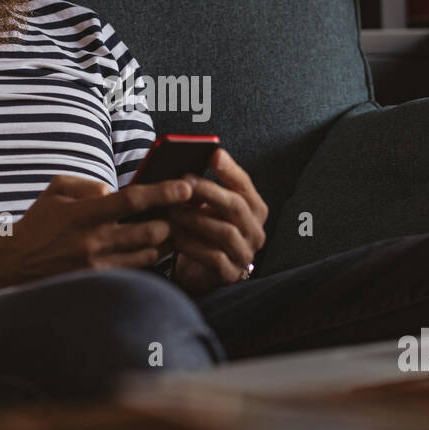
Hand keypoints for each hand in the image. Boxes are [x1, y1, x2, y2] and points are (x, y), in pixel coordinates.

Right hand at [7, 174, 193, 282]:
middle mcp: (94, 241)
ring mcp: (98, 266)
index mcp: (84, 214)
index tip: (185, 187)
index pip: (132, 201)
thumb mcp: (57, 190)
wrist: (14, 264)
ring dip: (162, 242)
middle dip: (170, 221)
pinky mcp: (99, 283)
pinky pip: (136, 270)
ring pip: (150, 254)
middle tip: (177, 212)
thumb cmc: (39, 223)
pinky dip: (147, 259)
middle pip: (151, 232)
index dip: (162, 192)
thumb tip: (116, 191)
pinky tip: (145, 249)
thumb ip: (89, 185)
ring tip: (163, 230)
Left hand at [169, 149, 267, 297]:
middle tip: (184, 182)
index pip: (245, 185)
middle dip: (209, 191)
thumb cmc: (202, 233)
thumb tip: (183, 169)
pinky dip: (192, 245)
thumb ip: (203, 190)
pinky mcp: (230, 275)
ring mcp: (245, 254)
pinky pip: (213, 258)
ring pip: (225, 232)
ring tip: (172, 210)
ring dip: (196, 218)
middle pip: (237, 206)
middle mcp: (256, 231)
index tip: (213, 154)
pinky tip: (174, 237)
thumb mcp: (206, 209)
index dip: (230, 169)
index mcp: (254, 210)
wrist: (199, 273)